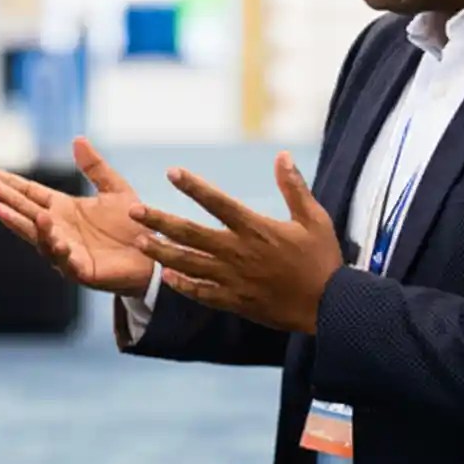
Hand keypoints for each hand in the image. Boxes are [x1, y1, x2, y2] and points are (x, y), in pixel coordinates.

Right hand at [0, 137, 154, 295]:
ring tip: (1, 208)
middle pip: (26, 212)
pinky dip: (54, 246)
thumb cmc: (133, 225)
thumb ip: (96, 167)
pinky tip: (49, 234)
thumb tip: (78, 139)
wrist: (155, 255)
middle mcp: (60, 229)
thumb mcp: (115, 189)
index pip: (31, 194)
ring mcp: (67, 250)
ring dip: (20, 222)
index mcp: (65, 209)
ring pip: (38, 236)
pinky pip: (63, 259)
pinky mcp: (81, 269)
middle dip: (5, 198)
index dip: (10, 184)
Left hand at [128, 152, 343, 333]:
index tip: (172, 172)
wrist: (330, 307)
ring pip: (188, 264)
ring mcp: (233, 279)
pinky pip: (202, 293)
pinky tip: (166, 277)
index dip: (193, 186)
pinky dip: (183, 286)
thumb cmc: (323, 260)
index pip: (217, 202)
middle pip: (190, 233)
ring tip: (140, 242)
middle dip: (160, 221)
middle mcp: (238, 252)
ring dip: (162, 253)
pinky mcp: (235, 301)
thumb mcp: (314, 219)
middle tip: (134, 211)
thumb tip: (282, 156)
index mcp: (255, 229)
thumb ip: (294, 188)